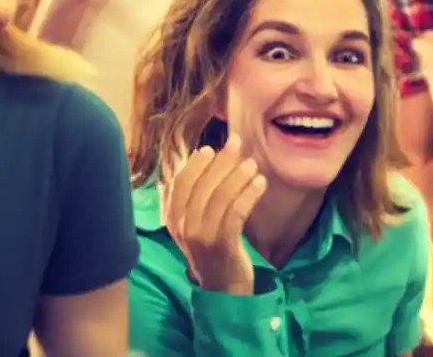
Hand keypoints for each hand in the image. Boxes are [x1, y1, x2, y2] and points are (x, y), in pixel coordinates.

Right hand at [162, 134, 266, 294]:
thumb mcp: (194, 224)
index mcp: (172, 220)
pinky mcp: (223, 244)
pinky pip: (236, 212)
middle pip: (201, 186)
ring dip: (238, 176)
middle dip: (221, 162)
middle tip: (238, 144)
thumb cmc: (212, 249)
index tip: (211, 149)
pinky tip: (260, 183)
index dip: (195, 164)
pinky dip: (249, 193)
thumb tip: (201, 159)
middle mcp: (183, 228)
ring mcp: (202, 237)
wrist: (223, 288)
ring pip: (220, 197)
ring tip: (252, 164)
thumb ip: (192, 197)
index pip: (180, 184)